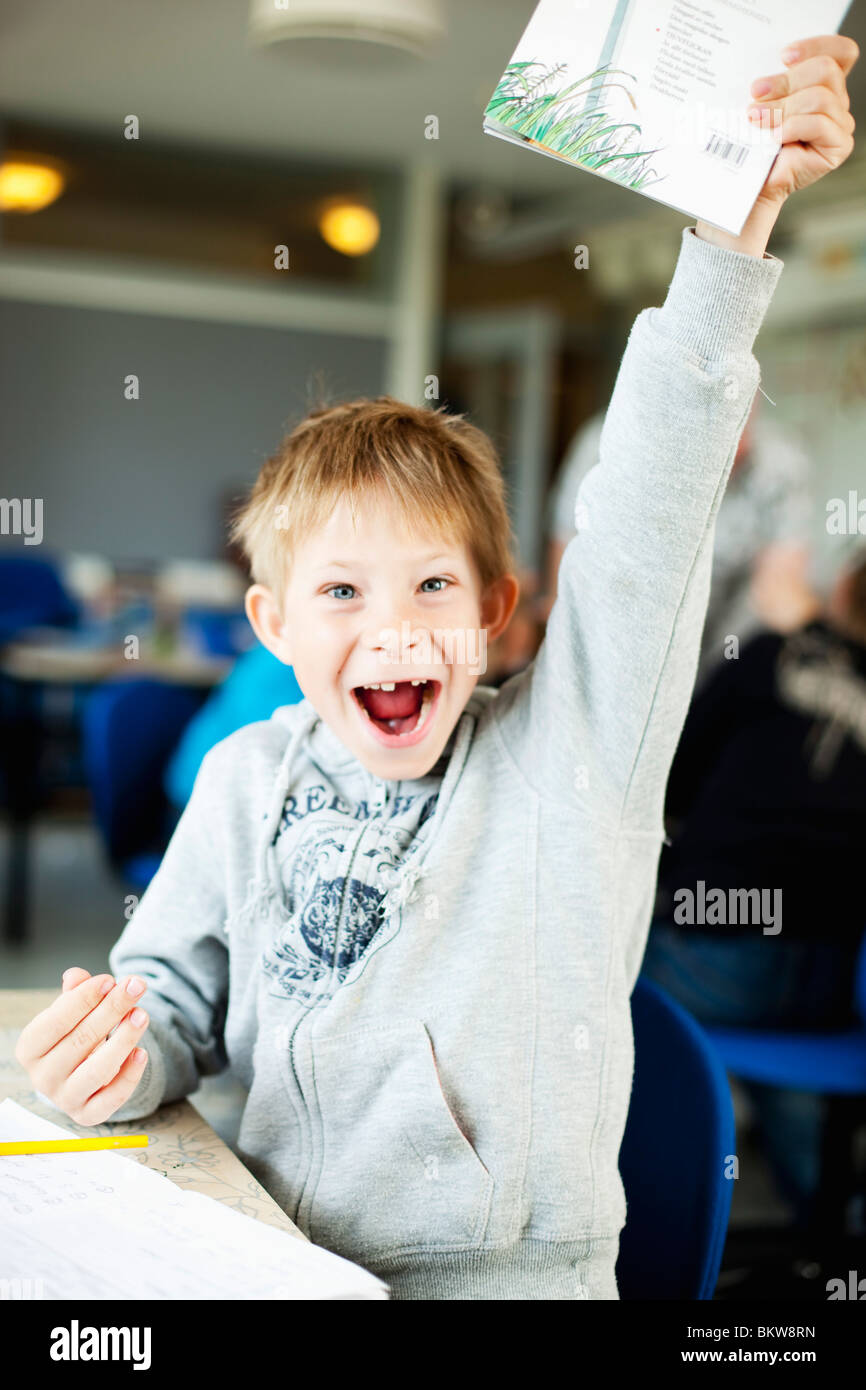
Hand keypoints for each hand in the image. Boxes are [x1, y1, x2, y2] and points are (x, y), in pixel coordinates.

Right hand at [13, 967, 149, 1125]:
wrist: (82, 1071)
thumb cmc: (75, 1035)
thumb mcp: (71, 1012)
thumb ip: (74, 993)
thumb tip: (76, 976)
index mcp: (30, 1049)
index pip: (55, 1022)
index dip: (83, 999)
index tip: (109, 979)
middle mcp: (43, 1077)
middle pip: (80, 1041)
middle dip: (112, 1009)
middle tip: (136, 986)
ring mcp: (65, 1099)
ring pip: (98, 1070)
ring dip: (124, 1040)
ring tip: (142, 1015)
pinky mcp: (88, 1115)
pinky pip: (112, 1098)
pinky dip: (129, 1076)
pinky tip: (142, 1053)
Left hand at [749, 34, 857, 203]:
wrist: (753, 181)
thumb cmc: (757, 142)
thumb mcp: (766, 103)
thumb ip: (774, 83)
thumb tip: (764, 77)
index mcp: (825, 84)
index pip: (840, 52)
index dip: (816, 46)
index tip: (784, 56)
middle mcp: (838, 101)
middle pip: (826, 69)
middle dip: (786, 81)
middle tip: (757, 93)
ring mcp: (841, 123)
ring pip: (820, 97)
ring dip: (783, 107)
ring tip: (757, 118)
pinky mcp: (839, 146)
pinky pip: (818, 123)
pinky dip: (791, 127)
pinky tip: (774, 137)